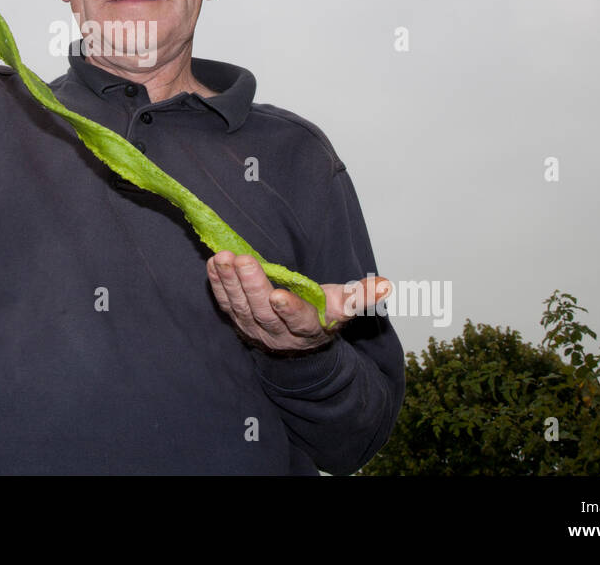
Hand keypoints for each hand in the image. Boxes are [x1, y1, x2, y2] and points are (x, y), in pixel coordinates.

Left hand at [207, 253, 390, 353]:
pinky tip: (214, 265)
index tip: (278, 296)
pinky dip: (218, 285)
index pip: (299, 322)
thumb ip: (361, 296)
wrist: (299, 339)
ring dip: (230, 283)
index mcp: (310, 329)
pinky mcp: (239, 320)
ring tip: (224, 258)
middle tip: (243, 261)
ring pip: (240, 308)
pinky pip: (226, 303)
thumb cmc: (324, 313)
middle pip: (263, 312)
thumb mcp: (344, 306)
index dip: (289, 311)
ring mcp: (256, 329)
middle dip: (252, 286)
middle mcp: (280, 334)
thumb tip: (385, 286)